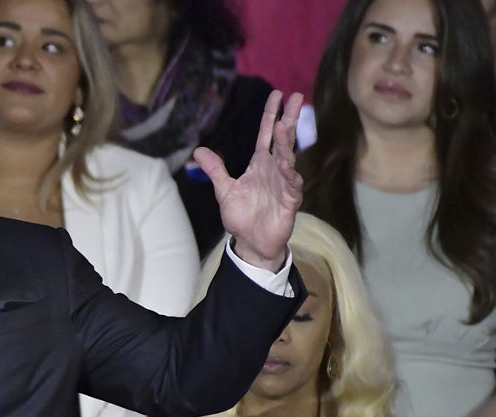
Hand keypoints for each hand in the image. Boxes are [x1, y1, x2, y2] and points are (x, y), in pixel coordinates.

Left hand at [195, 90, 304, 270]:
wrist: (252, 242)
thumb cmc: (242, 215)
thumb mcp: (224, 190)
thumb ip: (215, 170)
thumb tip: (199, 150)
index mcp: (260, 164)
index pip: (266, 135)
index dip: (271, 115)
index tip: (277, 95)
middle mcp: (274, 169)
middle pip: (283, 139)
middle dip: (289, 118)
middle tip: (297, 97)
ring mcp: (284, 183)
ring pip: (288, 158)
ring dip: (285, 143)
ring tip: (283, 126)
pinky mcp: (290, 200)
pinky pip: (291, 184)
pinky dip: (288, 175)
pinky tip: (285, 165)